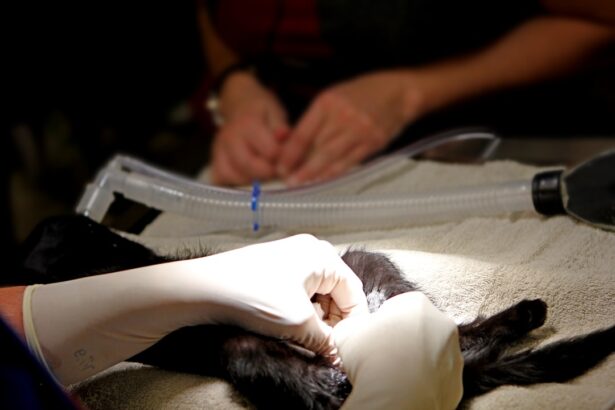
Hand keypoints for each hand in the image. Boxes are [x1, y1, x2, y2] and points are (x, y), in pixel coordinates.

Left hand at [23, 235, 367, 383]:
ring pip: (315, 295)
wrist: (202, 288)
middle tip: (327, 346)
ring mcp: (288, 259)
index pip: (353, 291)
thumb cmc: (249, 293)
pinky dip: (298, 312)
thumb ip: (327, 340)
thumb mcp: (297, 322)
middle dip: (333, 321)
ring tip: (306, 339)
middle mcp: (307, 251)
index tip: (349, 346)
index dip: (354, 322)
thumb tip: (339, 355)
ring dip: (315, 319)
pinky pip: (297, 293)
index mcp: (321, 254)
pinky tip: (289, 328)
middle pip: (335, 292)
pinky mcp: (271, 270)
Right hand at [211, 72, 289, 185]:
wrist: (240, 106)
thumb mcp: (275, 113)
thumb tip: (284, 135)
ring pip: (232, 175)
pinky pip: (220, 178)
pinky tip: (247, 178)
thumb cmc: (263, 113)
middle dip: (267, 173)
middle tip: (276, 171)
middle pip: (248, 165)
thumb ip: (281, 127)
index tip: (288, 159)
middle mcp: (230, 136)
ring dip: (251, 180)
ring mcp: (219, 149)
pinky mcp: (214, 159)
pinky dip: (234, 183)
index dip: (282, 159)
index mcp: (248, 123)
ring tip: (263, 174)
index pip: (269, 151)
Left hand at [277, 71, 423, 185]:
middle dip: (298, 166)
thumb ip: (316, 120)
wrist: (398, 92)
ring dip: (313, 173)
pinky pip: (349, 161)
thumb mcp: (334, 98)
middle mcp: (342, 116)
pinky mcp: (373, 142)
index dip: (289, 152)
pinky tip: (322, 181)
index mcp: (327, 102)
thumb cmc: (362, 95)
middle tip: (285, 180)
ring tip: (299, 184)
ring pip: (330, 156)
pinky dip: (334, 173)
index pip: (302, 132)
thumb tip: (294, 147)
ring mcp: (359, 130)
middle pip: (315, 146)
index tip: (279, 166)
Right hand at [333, 292, 462, 409]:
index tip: (373, 334)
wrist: (395, 399)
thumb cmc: (372, 358)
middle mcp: (443, 324)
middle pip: (420, 327)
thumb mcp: (347, 331)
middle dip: (404, 338)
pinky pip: (438, 378)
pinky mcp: (457, 383)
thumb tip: (357, 329)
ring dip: (417, 360)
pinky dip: (426, 381)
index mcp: (417, 304)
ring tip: (394, 374)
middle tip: (383, 354)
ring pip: (433, 353)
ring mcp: (454, 355)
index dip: (383, 320)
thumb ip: (355, 324)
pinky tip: (407, 387)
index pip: (398, 305)